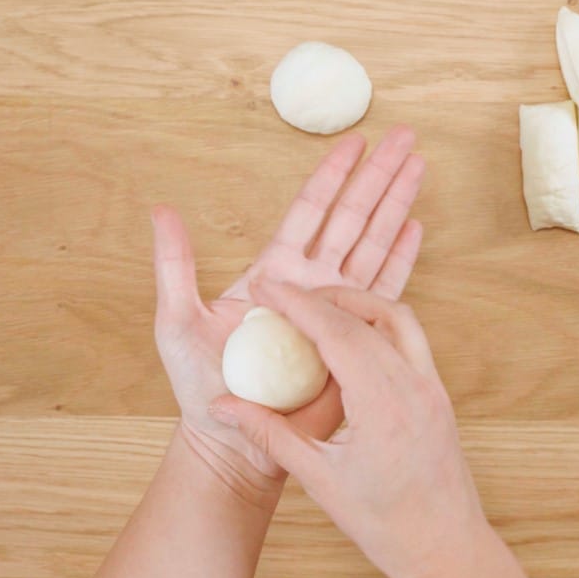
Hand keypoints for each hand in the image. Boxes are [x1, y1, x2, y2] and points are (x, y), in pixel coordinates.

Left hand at [151, 126, 424, 489]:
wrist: (233, 440)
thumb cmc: (203, 383)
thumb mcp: (177, 319)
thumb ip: (175, 264)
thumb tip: (160, 209)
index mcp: (276, 269)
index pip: (311, 208)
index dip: (333, 173)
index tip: (354, 141)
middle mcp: (312, 280)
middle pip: (353, 215)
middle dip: (379, 175)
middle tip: (403, 137)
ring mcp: (337, 307)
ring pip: (375, 243)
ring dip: (397, 205)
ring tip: (418, 169)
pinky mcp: (356, 336)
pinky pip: (385, 290)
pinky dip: (402, 258)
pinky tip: (416, 229)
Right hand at [209, 281, 528, 577]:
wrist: (447, 548)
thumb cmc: (386, 524)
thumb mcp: (319, 480)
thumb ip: (269, 435)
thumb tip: (223, 406)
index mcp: (384, 405)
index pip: (336, 332)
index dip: (296, 303)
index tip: (267, 286)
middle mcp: (414, 384)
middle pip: (364, 316)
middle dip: (318, 297)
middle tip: (281, 295)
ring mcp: (431, 384)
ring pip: (396, 316)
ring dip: (354, 302)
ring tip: (315, 307)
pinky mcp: (437, 389)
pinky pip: (408, 337)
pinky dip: (377, 321)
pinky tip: (351, 334)